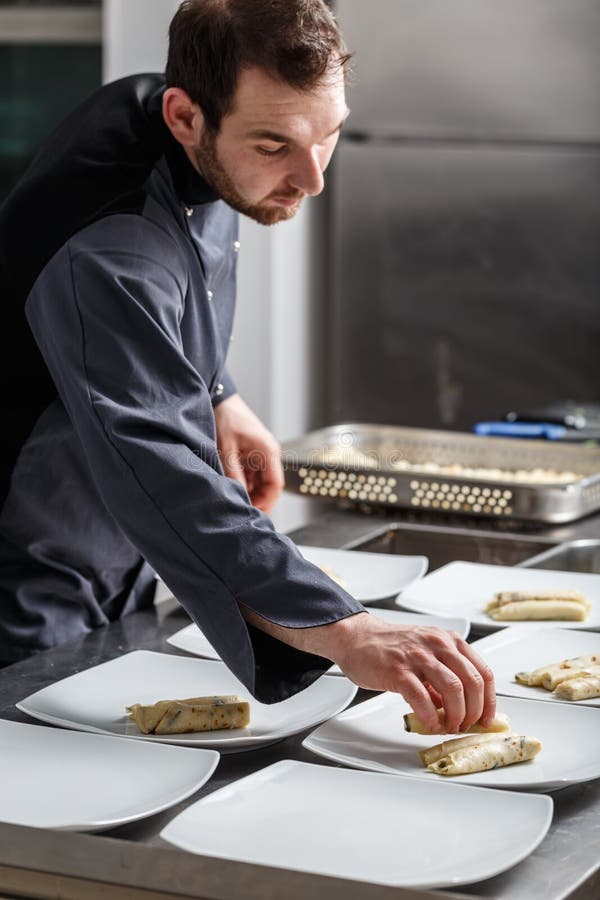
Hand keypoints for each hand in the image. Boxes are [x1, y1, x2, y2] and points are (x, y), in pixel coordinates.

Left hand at [213, 393, 283, 512]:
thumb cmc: (225, 419)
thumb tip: (239, 498)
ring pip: (260, 482)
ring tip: (232, 499)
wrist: (219, 398)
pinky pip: (252, 475)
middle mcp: (269, 454)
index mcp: (268, 452)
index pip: (275, 486)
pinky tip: (230, 487)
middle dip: (256, 500)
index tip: (251, 513)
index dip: (266, 502)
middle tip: (239, 510)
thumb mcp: (226, 450)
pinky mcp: (252, 454)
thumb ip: (234, 475)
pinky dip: (243, 483)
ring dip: (248, 492)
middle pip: (269, 486)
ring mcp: (262, 454)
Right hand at [332, 614, 495, 733]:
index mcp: (449, 640)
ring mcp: (418, 656)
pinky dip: (431, 716)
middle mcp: (437, 644)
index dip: (490, 700)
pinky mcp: (397, 670)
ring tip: (450, 726)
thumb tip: (461, 708)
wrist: (357, 638)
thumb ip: (445, 677)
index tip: (487, 718)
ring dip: (456, 715)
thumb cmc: (391, 647)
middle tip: (467, 726)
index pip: (483, 671)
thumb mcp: (426, 654)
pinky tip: (430, 723)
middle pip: (472, 681)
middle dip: (475, 711)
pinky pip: (422, 698)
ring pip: (453, 689)